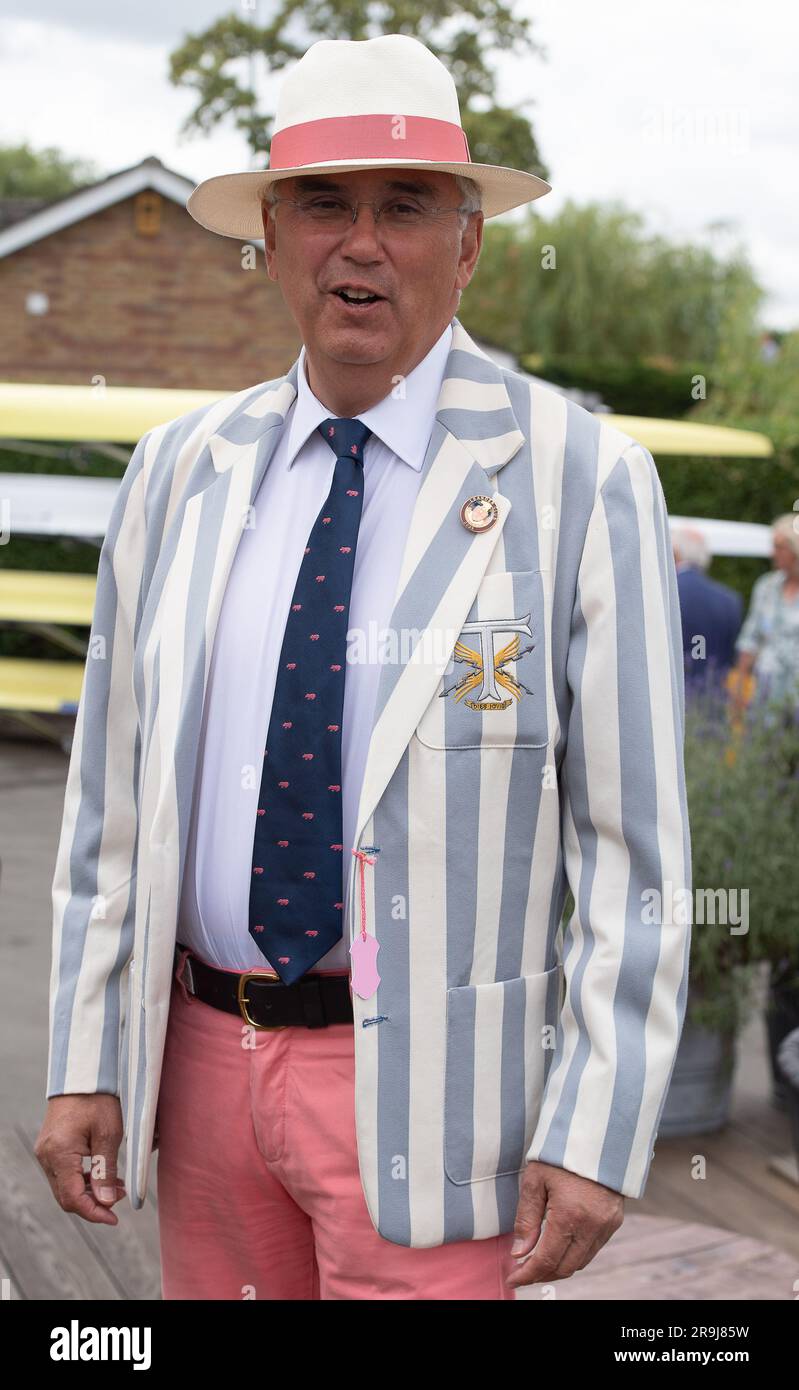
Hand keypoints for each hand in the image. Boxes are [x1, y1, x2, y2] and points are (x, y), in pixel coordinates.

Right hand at [34, 1094, 125, 1224]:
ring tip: (117, 1187)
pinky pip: (64, 1174)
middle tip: (120, 1198)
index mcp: (60, 1154)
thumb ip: (106, 1170)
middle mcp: (47, 1157)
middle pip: (67, 1196)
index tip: (114, 1219)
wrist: (82, 1075)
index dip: (94, 1213)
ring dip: (89, 1192)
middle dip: (94, 1204)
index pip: (73, 1198)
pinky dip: (82, 1180)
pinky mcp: (51, 1148)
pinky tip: (103, 1175)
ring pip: (65, 1187)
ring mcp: (46, 1153)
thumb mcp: (108, 1134)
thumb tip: (107, 1202)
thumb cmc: (98, 1099)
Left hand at [504, 1159, 623, 1289]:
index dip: (528, 1274)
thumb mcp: (535, 1179)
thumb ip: (526, 1219)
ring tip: (538, 1260)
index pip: (547, 1259)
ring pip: (581, 1261)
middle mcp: (592, 1225)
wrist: (596, 1133)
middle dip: (542, 1274)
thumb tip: (519, 1252)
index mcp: (570, 1214)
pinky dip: (575, 1254)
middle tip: (522, 1271)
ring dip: (559, 1266)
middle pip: (565, 1266)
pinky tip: (560, 1246)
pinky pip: (593, 1249)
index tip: (513, 1278)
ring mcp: (607, 1224)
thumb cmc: (560, 1153)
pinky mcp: (614, 1220)